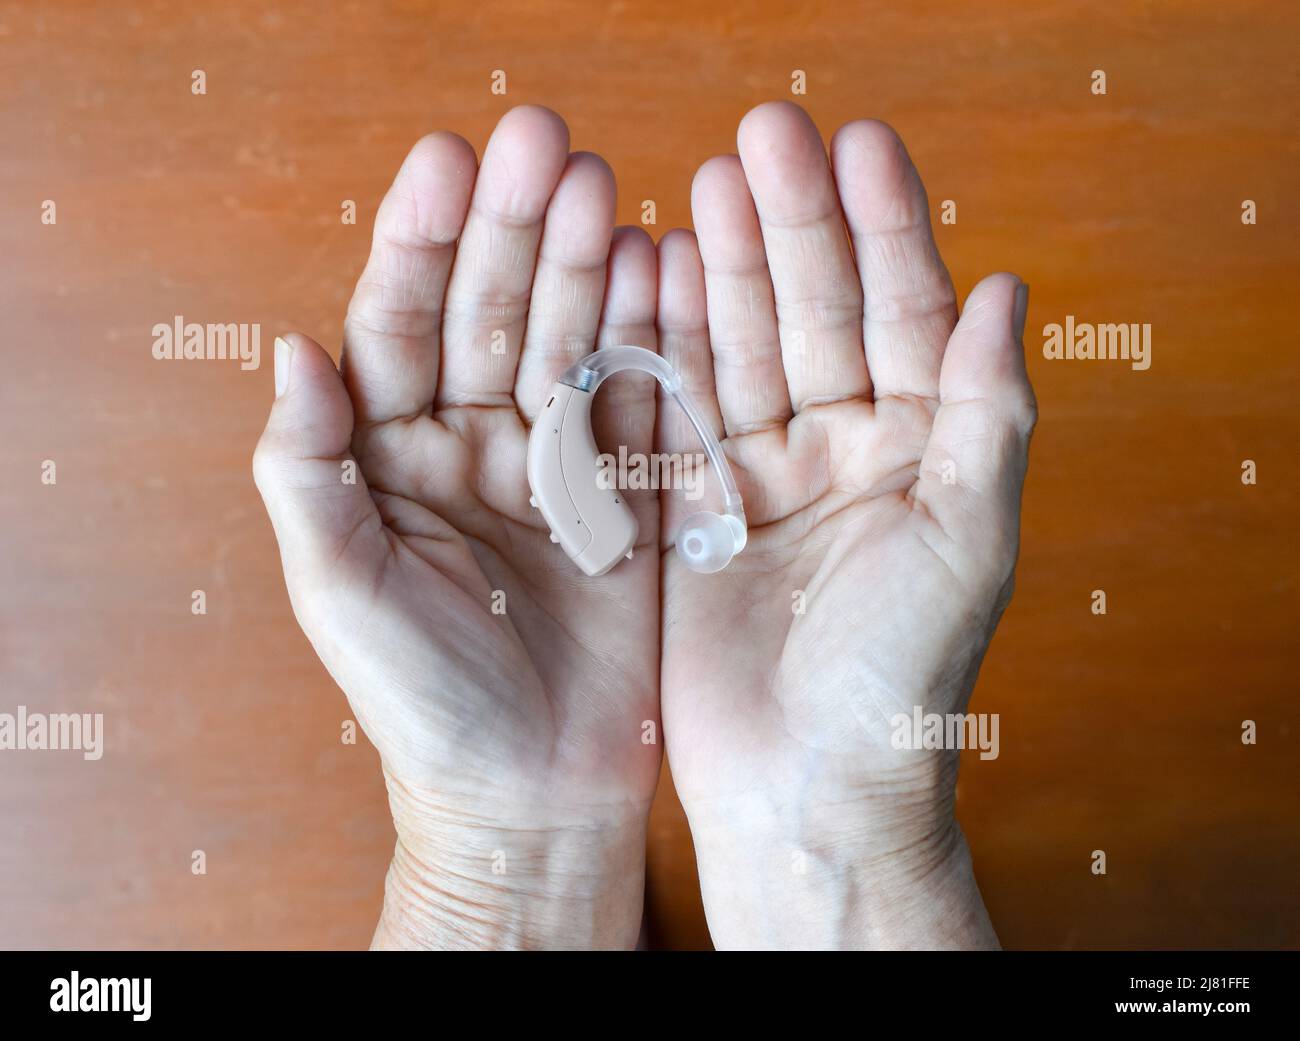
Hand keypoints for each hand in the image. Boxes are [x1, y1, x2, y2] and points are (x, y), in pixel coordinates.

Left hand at [253, 107, 662, 948]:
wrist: (531, 795)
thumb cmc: (422, 705)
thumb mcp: (340, 589)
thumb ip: (305, 472)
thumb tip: (289, 348)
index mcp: (388, 457)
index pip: (398, 324)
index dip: (421, 243)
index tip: (451, 161)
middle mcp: (470, 445)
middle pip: (490, 313)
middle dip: (514, 227)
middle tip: (547, 141)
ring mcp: (554, 467)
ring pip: (569, 342)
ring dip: (585, 264)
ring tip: (604, 188)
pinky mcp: (627, 500)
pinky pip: (639, 404)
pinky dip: (653, 342)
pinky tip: (665, 273)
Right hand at [656, 103, 1034, 947]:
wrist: (804, 790)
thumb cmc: (898, 679)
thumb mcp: (966, 543)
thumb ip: (988, 417)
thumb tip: (1009, 291)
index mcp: (922, 451)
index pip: (907, 313)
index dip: (885, 226)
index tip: (856, 143)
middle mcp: (847, 451)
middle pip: (817, 313)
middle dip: (793, 224)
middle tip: (762, 134)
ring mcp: (767, 478)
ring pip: (744, 349)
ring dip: (725, 269)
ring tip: (704, 185)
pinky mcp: (699, 513)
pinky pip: (680, 411)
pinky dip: (665, 348)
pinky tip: (652, 281)